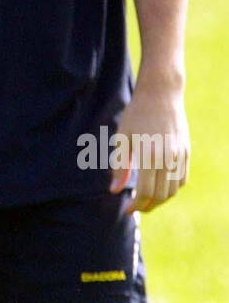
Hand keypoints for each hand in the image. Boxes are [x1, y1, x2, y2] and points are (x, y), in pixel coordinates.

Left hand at [110, 84, 188, 213]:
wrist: (161, 94)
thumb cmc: (136, 114)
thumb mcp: (122, 138)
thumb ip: (120, 167)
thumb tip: (115, 190)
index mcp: (148, 155)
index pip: (145, 192)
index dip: (136, 205)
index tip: (127, 208)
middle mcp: (167, 158)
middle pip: (160, 195)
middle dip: (147, 206)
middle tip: (135, 206)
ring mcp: (179, 156)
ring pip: (173, 190)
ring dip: (160, 200)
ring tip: (147, 199)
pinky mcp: (186, 152)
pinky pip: (182, 179)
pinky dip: (172, 189)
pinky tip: (160, 188)